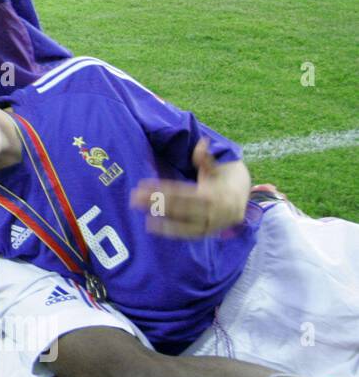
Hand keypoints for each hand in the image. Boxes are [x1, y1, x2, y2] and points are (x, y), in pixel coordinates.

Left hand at [129, 139, 247, 238]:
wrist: (242, 199)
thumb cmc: (221, 179)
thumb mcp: (216, 167)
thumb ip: (206, 158)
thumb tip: (202, 143)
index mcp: (214, 193)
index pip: (182, 192)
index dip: (162, 189)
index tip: (143, 185)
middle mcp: (213, 210)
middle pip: (180, 208)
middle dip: (157, 203)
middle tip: (134, 198)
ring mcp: (212, 223)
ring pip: (185, 223)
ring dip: (163, 220)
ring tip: (143, 215)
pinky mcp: (208, 232)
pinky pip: (189, 233)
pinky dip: (172, 232)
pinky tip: (153, 226)